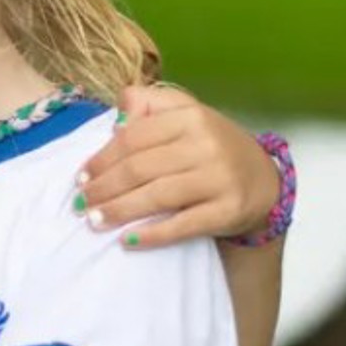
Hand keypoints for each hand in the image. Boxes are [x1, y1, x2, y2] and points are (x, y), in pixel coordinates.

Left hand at [75, 85, 278, 249]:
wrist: (264, 181)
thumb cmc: (212, 146)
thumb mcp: (186, 114)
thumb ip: (149, 104)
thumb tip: (116, 118)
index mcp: (190, 116)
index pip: (134, 137)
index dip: (103, 158)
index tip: (81, 176)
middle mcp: (206, 144)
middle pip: (140, 168)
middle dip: (104, 187)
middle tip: (81, 203)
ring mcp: (219, 179)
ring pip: (157, 196)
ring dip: (119, 211)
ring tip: (94, 221)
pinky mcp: (227, 211)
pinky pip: (183, 225)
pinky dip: (152, 235)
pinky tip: (128, 241)